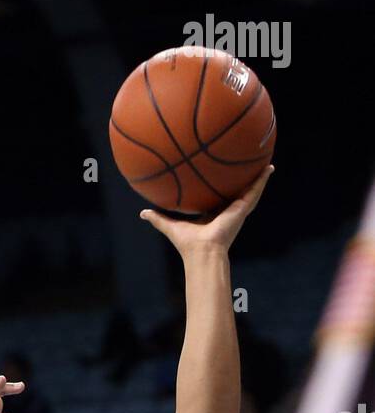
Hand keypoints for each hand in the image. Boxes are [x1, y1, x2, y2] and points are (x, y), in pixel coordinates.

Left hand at [140, 165, 272, 256]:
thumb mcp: (171, 225)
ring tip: (266, 162)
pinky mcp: (243, 209)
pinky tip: (269, 167)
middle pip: (237, 192)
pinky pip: (255, 191)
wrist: (202, 251)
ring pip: (250, 190)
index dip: (221, 189)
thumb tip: (142, 213)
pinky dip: (263, 180)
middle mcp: (227, 211)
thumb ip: (158, 218)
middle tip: (248, 165)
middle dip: (242, 180)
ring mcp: (237, 210)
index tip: (222, 177)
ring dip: (258, 177)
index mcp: (214, 215)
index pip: (219, 199)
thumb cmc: (187, 244)